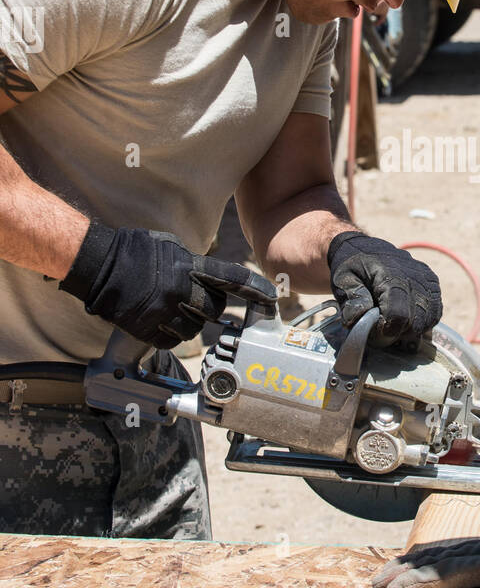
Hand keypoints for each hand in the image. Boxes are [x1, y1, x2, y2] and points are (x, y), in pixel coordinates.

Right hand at [59, 220, 275, 347]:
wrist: (99, 265)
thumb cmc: (135, 251)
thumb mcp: (170, 247)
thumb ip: (194, 263)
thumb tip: (212, 278)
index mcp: (188, 265)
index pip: (232, 278)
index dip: (255, 290)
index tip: (272, 298)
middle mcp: (180, 289)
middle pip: (215, 310)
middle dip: (210, 309)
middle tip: (195, 302)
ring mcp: (164, 311)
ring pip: (194, 329)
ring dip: (188, 323)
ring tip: (171, 309)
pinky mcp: (148, 328)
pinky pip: (171, 340)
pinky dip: (168, 334)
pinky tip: (158, 321)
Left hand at [327, 231, 441, 346]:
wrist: (366, 249)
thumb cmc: (353, 267)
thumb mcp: (343, 280)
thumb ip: (352, 300)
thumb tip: (357, 319)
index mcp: (391, 275)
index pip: (399, 315)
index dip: (386, 331)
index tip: (374, 331)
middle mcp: (414, 276)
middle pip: (416, 321)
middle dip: (398, 332)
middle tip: (382, 327)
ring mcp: (427, 279)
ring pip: (429, 319)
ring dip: (412, 328)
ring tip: (394, 322)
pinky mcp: (433, 283)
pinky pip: (435, 312)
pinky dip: (423, 321)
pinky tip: (408, 317)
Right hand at [371, 518, 479, 587]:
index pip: (449, 573)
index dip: (419, 582)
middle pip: (438, 561)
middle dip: (405, 572)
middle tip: (375, 583)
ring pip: (444, 551)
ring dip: (414, 562)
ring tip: (387, 570)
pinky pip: (457, 546)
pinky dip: (433, 550)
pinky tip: (421, 554)